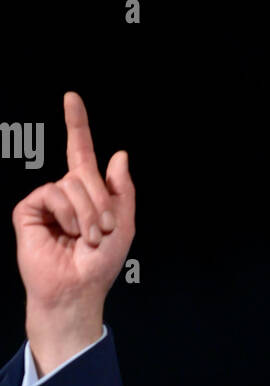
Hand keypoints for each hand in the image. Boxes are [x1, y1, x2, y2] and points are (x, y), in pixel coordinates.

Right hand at [12, 92, 134, 373]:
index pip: (81, 151)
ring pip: (71, 182)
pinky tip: (66, 233)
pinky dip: (66, 213)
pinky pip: (52, 192)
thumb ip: (122, 188)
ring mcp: (46, 200)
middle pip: (85, 171)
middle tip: (102, 231)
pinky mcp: (27, 209)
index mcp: (88, 192)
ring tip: (86, 236)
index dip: (77, 124)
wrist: (78, 288)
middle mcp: (65, 192)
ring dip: (87, 211)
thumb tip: (118, 154)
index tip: (72, 97)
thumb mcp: (125, 223)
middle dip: (102, 202)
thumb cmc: (101, 262)